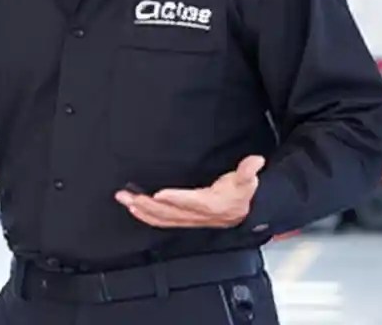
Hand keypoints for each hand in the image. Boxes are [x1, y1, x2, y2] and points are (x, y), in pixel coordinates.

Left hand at [115, 155, 264, 228]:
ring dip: (142, 210)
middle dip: (147, 204)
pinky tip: (134, 209)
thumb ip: (248, 171)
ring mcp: (187, 219)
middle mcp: (196, 214)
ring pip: (162, 217)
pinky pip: (162, 221)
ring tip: (125, 199)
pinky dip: (147, 216)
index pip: (191, 202)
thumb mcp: (246, 181)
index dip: (175, 199)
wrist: (242, 213)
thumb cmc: (240, 194)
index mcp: (211, 204)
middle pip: (169, 212)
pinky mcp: (182, 220)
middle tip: (128, 196)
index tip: (159, 194)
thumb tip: (256, 161)